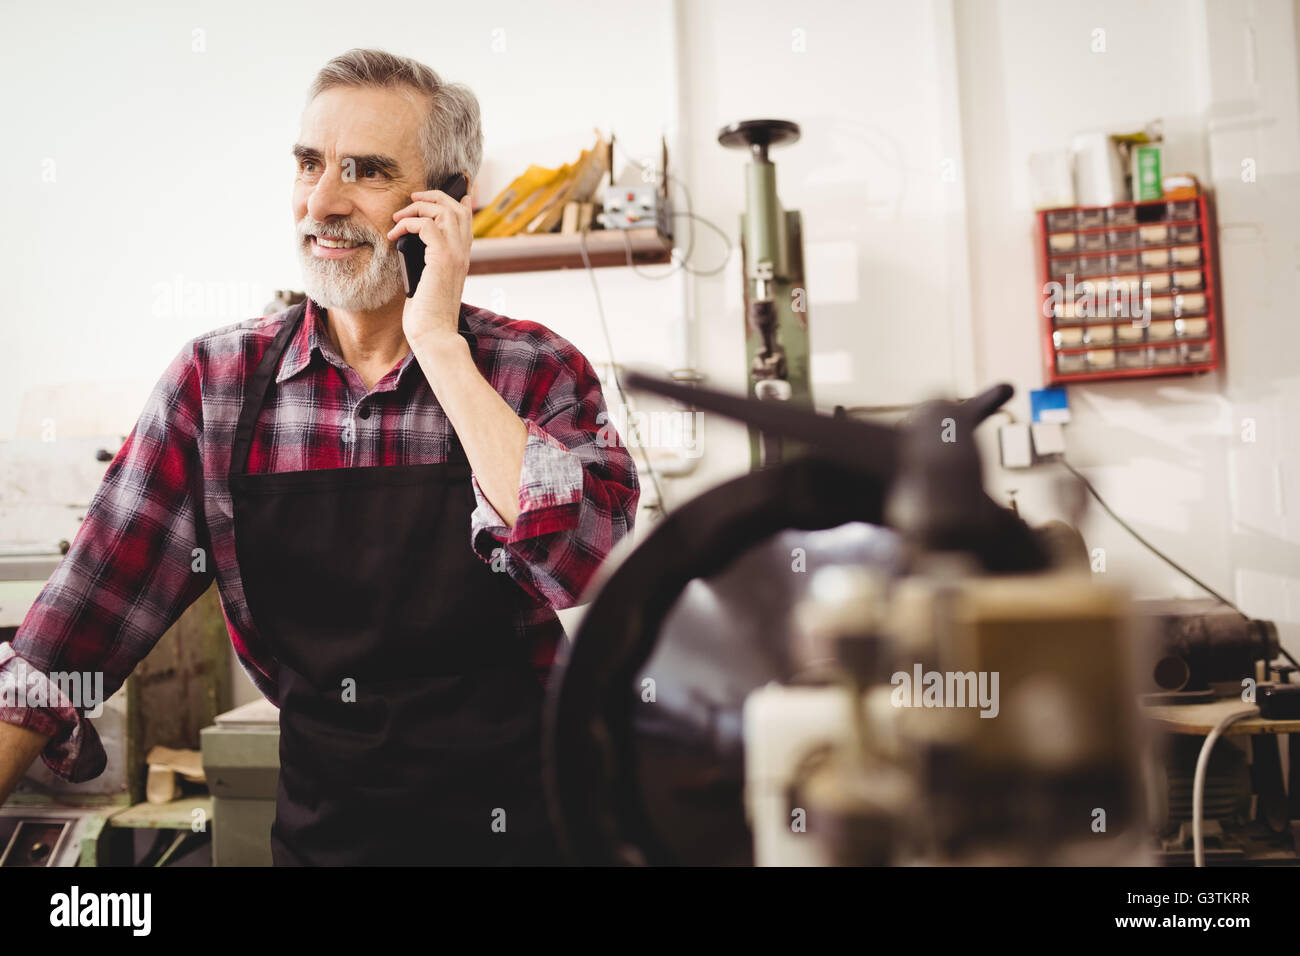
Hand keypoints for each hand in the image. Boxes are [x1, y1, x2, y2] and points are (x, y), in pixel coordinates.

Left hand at [387, 182, 472, 348]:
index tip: (436, 195)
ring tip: (400, 216)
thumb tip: (409, 248)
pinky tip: (395, 234)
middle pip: (457, 208)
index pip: (466, 219)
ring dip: (419, 207)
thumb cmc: (427, 316)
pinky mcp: (441, 260)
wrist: (435, 336)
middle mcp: (462, 253)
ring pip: (445, 211)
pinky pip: (426, 225)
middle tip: (412, 200)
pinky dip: (408, 224)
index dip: (454, 201)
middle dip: (433, 197)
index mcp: (461, 258)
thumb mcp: (427, 283)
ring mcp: (455, 255)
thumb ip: (426, 264)